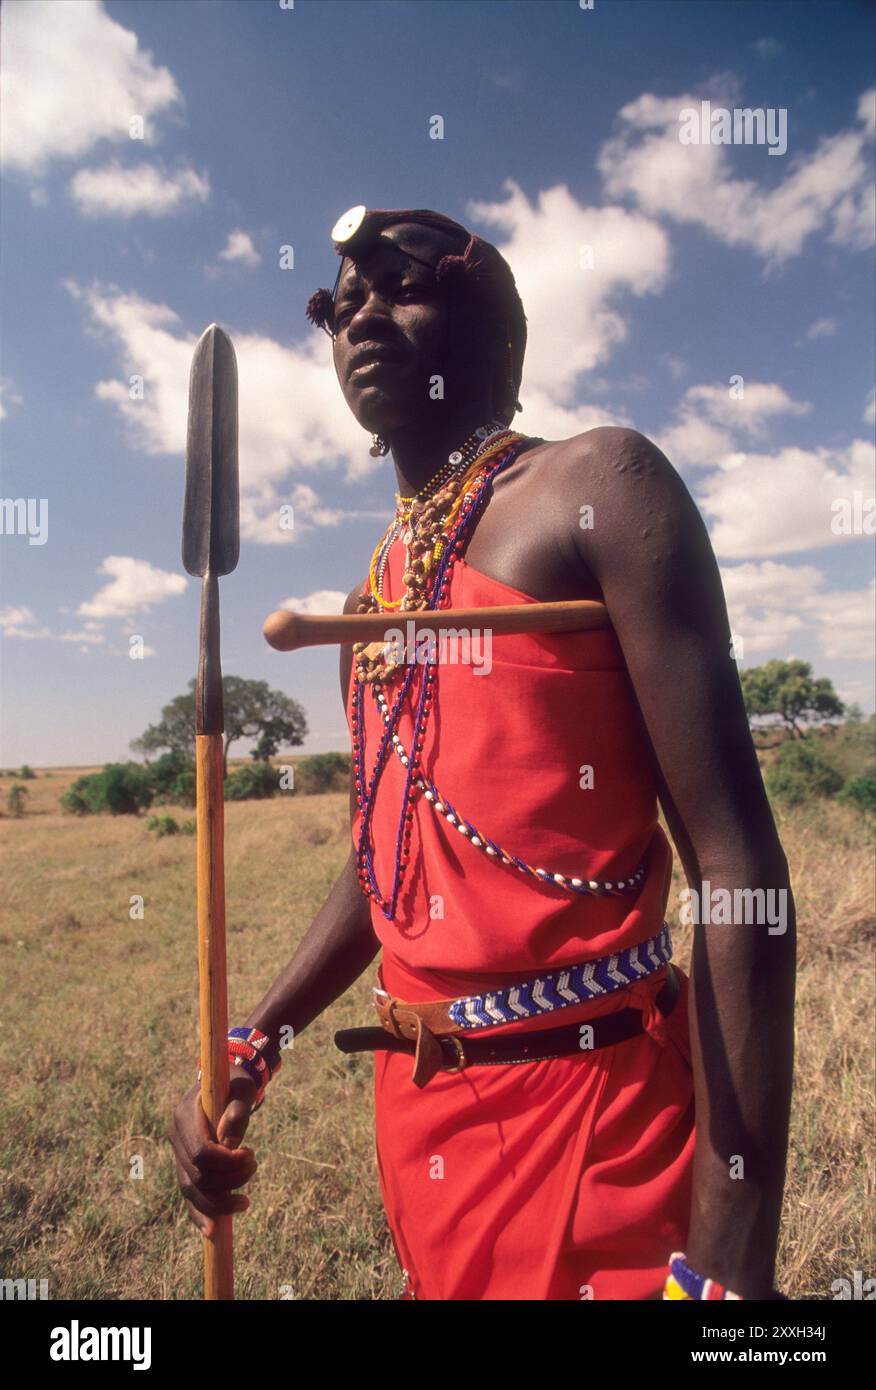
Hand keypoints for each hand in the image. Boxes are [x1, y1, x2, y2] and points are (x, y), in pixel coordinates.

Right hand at [167, 1072, 258, 1237]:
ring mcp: (177, 1152)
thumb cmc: (236, 1084)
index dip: (226, 1163)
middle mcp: (175, 1135)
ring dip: (220, 1201)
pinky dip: (199, 1213)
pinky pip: (189, 1194)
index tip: (248, 1155)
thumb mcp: (242, 1088)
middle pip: (197, 1175)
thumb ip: (238, 1111)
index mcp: (184, 1113)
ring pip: (191, 1190)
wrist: (224, 1084)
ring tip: (245, 1200)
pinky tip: (212, 1231)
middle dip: (229, 1180)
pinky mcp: (184, 1165)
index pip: (201, 1152)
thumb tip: (231, 1144)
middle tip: (254, 1164)